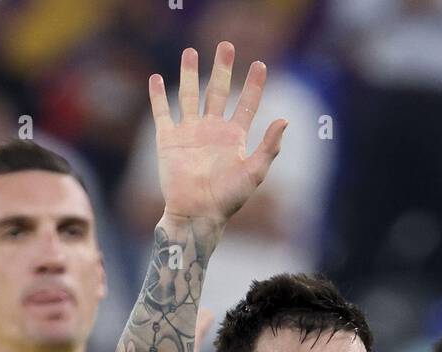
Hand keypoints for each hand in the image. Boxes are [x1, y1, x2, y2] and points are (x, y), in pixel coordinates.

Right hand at [150, 43, 286, 234]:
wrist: (196, 215)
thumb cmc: (227, 200)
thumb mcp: (254, 173)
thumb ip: (269, 146)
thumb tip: (285, 120)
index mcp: (234, 138)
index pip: (246, 104)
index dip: (253, 85)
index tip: (260, 64)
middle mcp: (212, 131)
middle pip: (217, 91)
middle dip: (222, 69)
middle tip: (226, 46)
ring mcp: (189, 133)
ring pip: (189, 95)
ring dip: (188, 74)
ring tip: (190, 51)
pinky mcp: (168, 140)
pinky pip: (162, 113)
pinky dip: (157, 96)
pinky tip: (155, 78)